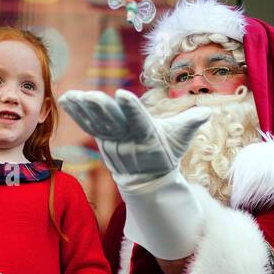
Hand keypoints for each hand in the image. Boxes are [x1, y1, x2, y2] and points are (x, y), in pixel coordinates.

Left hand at [58, 89, 210, 185]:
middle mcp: (127, 139)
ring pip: (97, 124)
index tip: (122, 95)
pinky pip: (87, 125)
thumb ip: (190, 123)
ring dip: (84, 110)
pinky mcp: (101, 139)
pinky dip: (76, 112)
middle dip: (102, 110)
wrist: (147, 178)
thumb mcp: (180, 140)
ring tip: (73, 96)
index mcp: (147, 137)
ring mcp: (112, 140)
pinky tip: (66, 99)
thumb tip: (207, 113)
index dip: (131, 110)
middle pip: (114, 122)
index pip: (139, 122)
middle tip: (92, 96)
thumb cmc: (166, 153)